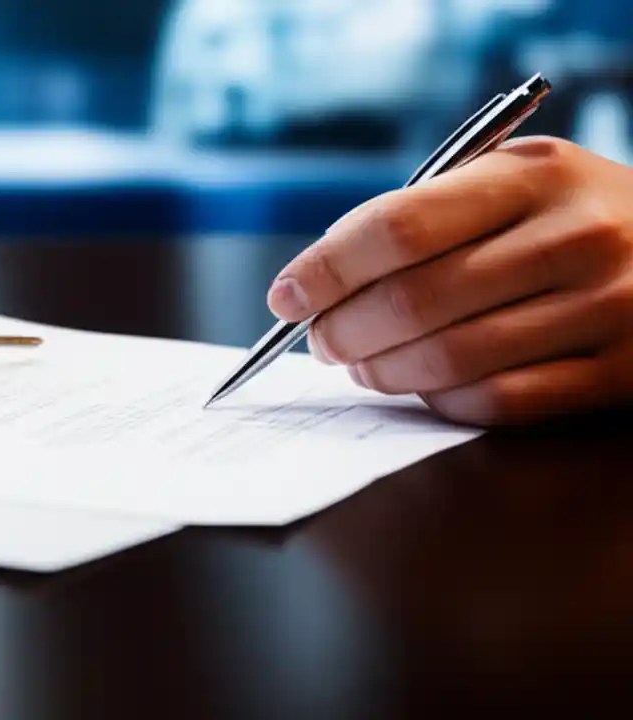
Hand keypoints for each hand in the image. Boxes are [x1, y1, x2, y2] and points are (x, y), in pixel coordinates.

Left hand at [268, 137, 632, 425]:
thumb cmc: (568, 217)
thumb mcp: (515, 181)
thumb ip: (426, 215)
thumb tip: (320, 276)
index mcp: (534, 175)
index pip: (398, 228)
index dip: (325, 270)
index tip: (287, 296)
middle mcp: (576, 236)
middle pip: (414, 300)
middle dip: (343, 330)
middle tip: (321, 340)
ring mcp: (607, 307)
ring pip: (450, 360)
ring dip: (382, 372)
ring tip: (362, 364)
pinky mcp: (621, 373)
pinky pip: (499, 402)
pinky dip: (441, 401)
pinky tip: (424, 386)